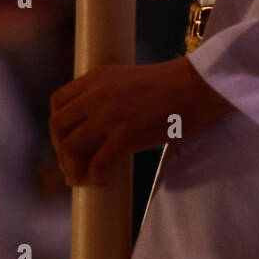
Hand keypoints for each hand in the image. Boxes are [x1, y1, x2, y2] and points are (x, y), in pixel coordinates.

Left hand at [49, 57, 233, 186]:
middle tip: (73, 166)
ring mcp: (109, 114)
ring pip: (72, 147)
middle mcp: (97, 93)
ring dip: (73, 168)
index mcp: (97, 77)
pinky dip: (95, 177)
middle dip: (62, 150)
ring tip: (84, 179)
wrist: (200, 86)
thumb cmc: (174, 85)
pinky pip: (97, 163)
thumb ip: (110, 94)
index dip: (59, 126)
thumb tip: (98, 127)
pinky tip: (104, 182)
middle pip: (59, 127)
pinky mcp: (125, 134)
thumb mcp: (130, 80)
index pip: (58, 102)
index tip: (68, 141)